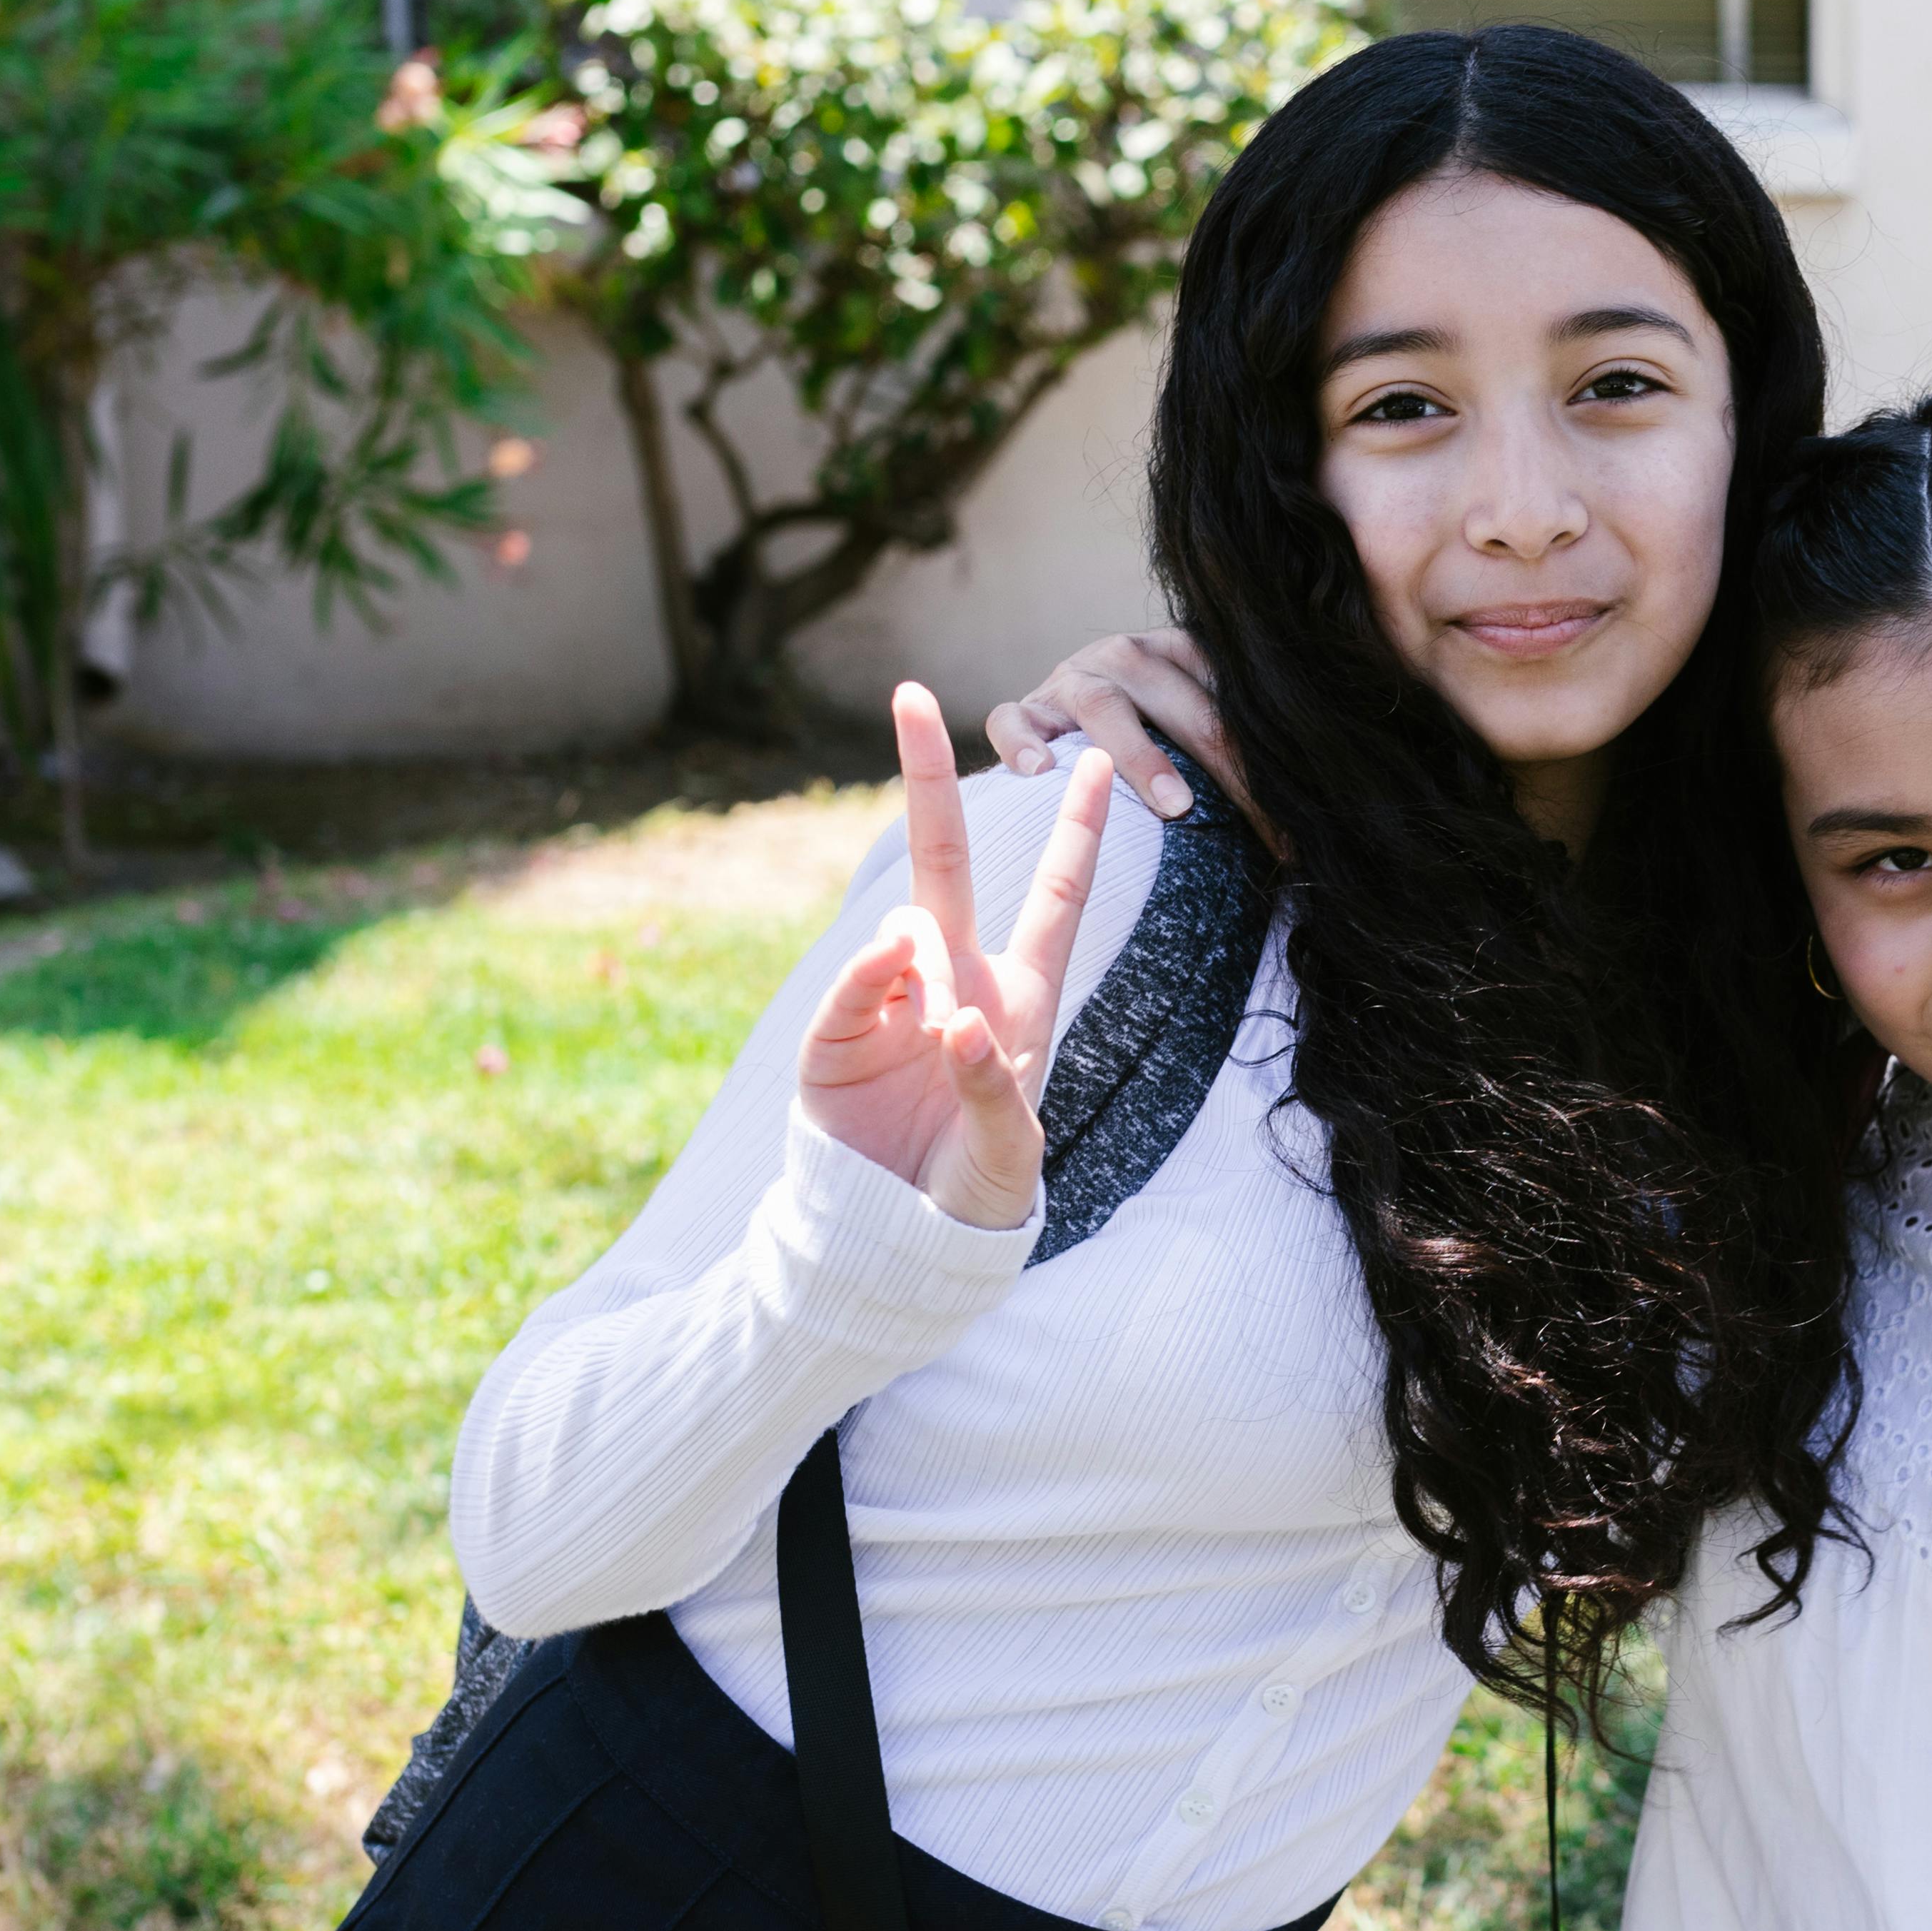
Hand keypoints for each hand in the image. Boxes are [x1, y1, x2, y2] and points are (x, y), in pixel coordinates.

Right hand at [799, 683, 1118, 1229]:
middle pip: (945, 858)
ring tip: (939, 1036)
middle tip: (913, 693)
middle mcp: (951, 978)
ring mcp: (888, 1000)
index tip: (1098, 758)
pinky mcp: (833, 1035)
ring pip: (903, 928)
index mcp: (1017, 993)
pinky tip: (896, 1005)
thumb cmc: (973, 1185)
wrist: (897, 1236)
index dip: (1077, 828)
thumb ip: (996, 1089)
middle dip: (928, 774)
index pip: (1056, 894)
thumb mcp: (1011, 1149)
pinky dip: (873, 986)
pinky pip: (855, 984)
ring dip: (923, 966)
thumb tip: (957, 1022)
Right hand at [980, 627, 1267, 846]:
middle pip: (1177, 700)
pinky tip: (1041, 774)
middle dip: (1221, 761)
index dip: (1261, 761)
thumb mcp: (1196, 731)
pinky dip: (1023, 743)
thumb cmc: (1154, 740)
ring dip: (1141, 755)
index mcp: (1179, 652)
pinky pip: (1013, 720)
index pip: (1228, 696)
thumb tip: (1303, 834)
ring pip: (1103, 705)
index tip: (1292, 827)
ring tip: (1173, 805)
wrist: (1069, 721)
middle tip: (1258, 816)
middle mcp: (1125, 655)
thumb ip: (1237, 755)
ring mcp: (1071, 679)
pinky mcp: (1024, 710)